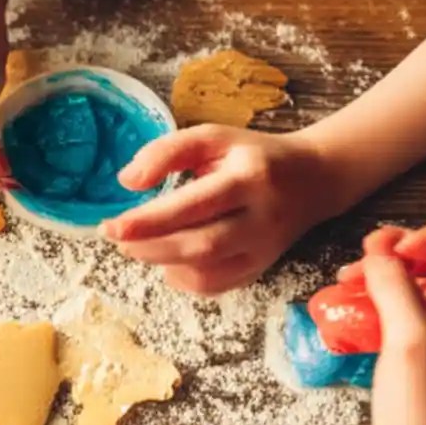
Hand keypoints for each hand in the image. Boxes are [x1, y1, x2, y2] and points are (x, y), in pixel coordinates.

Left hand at [101, 125, 348, 294]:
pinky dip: (182, 278)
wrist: (313, 178)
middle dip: (148, 247)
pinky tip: (168, 258)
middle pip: (200, 246)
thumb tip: (127, 182)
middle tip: (115, 237)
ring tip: (137, 244)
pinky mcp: (260, 269)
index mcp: (250, 177)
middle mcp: (261, 218)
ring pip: (205, 273)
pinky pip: (213, 286)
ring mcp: (264, 250)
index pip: (195, 205)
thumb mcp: (213, 137)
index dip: (150, 220)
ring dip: (161, 263)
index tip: (112, 225)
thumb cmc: (251, 156)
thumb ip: (167, 152)